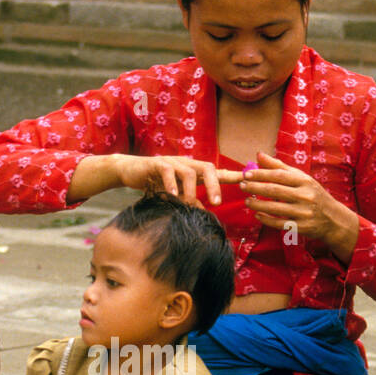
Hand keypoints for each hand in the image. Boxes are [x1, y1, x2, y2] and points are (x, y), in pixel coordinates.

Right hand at [112, 154, 231, 207]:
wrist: (130, 170)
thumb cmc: (155, 182)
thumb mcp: (175, 194)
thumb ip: (189, 200)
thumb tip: (203, 212)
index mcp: (193, 170)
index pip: (215, 172)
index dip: (231, 175)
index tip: (245, 180)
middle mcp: (185, 163)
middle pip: (207, 168)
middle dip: (214, 184)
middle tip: (216, 202)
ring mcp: (172, 162)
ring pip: (189, 172)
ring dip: (191, 189)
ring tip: (190, 203)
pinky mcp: (156, 164)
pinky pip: (167, 171)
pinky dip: (171, 183)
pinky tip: (172, 195)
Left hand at [239, 151, 358, 261]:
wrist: (333, 219)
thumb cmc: (313, 195)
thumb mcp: (301, 178)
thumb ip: (279, 167)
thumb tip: (259, 155)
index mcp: (305, 181)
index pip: (279, 175)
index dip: (261, 174)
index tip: (246, 174)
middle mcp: (305, 196)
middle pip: (275, 191)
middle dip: (256, 188)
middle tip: (242, 186)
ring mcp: (303, 213)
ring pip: (276, 208)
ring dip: (258, 204)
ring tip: (247, 201)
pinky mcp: (301, 227)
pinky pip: (280, 223)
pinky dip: (267, 219)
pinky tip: (257, 215)